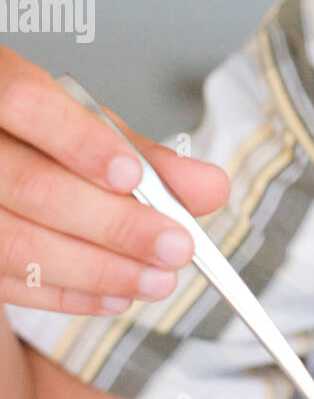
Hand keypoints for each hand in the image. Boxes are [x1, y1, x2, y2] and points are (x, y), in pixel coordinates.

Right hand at [0, 48, 229, 314]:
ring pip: (14, 241)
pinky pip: (6, 281)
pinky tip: (115, 295)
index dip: (79, 141)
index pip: (27, 103)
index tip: (134, 177)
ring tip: (156, 279)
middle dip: (113, 223)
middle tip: (175, 245)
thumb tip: (209, 187)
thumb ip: (146, 156)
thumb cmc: (40, 137)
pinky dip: (67, 294)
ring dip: (97, 269)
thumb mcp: (90, 130)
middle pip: (29, 184)